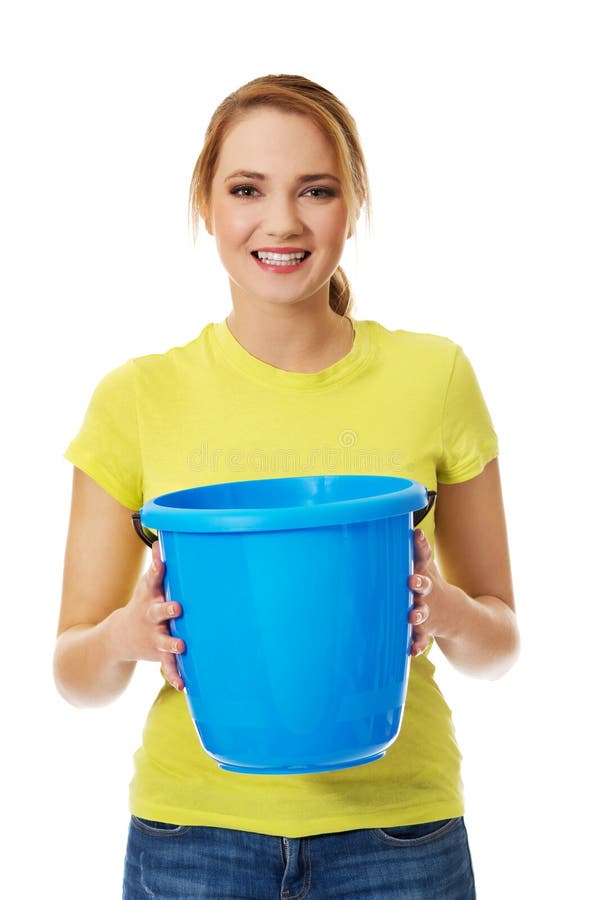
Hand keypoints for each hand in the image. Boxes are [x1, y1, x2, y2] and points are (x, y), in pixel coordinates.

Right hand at [113, 540, 184, 690]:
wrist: (120, 637)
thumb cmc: (143, 604)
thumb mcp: (146, 585)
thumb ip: (157, 566)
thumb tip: (161, 538)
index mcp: (150, 596)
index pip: (153, 579)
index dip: (158, 568)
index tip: (163, 559)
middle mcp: (151, 616)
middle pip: (159, 611)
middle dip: (167, 609)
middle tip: (177, 607)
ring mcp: (153, 636)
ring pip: (164, 641)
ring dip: (172, 643)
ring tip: (181, 646)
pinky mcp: (158, 654)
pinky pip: (168, 665)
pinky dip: (174, 675)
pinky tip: (183, 684)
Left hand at [407, 528, 457, 656]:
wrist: (453, 613)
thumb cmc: (431, 584)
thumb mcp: (428, 568)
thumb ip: (420, 551)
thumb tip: (415, 531)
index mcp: (426, 583)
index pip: (423, 577)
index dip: (418, 577)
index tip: (412, 577)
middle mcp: (428, 600)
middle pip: (423, 593)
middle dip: (418, 591)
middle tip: (412, 585)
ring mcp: (427, 617)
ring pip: (422, 618)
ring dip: (417, 617)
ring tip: (412, 617)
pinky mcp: (424, 632)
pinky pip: (420, 640)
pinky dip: (417, 645)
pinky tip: (412, 651)